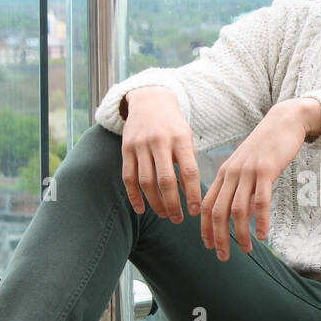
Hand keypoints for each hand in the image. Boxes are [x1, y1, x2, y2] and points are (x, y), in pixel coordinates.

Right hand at [121, 86, 201, 223]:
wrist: (149, 101)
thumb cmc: (173, 126)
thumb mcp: (187, 139)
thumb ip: (189, 164)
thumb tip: (191, 196)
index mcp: (180, 139)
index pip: (188, 171)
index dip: (192, 194)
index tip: (194, 212)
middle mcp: (159, 141)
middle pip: (165, 180)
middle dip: (172, 204)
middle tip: (178, 219)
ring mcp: (140, 145)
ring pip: (146, 181)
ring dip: (155, 203)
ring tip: (164, 215)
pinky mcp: (126, 149)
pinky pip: (128, 177)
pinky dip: (134, 196)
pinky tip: (141, 209)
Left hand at [200, 98, 319, 260]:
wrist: (283, 122)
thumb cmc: (266, 147)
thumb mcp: (248, 168)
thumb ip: (242, 190)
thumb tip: (243, 215)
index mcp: (224, 173)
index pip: (207, 205)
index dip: (205, 228)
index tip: (209, 246)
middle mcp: (231, 173)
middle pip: (218, 211)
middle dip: (219, 237)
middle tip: (223, 257)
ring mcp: (248, 172)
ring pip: (238, 209)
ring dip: (240, 234)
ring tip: (246, 250)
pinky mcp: (266, 171)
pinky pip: (261, 201)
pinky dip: (261, 220)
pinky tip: (263, 235)